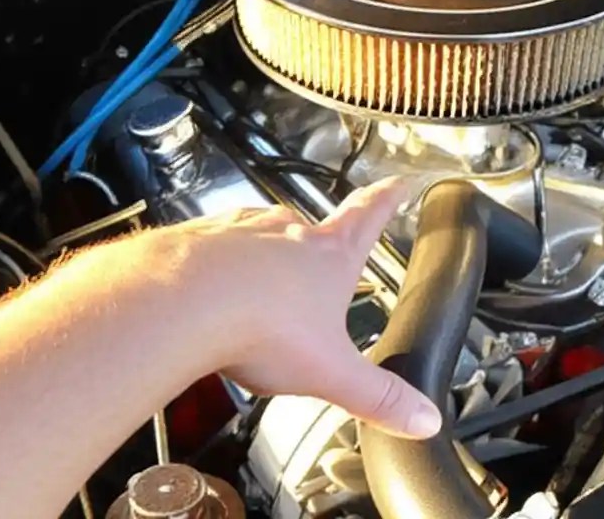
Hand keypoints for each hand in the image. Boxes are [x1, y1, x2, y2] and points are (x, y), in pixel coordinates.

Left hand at [147, 178, 441, 438]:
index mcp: (328, 256)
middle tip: (313, 281)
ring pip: (257, 241)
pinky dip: (213, 273)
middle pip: (309, 231)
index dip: (388, 198)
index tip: (397, 183)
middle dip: (313, 253)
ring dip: (260, 266)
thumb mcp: (331, 372)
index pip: (369, 214)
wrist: (181, 301)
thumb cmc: (256, 324)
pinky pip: (210, 252)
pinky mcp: (194, 242)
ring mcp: (238, 233)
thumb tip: (422, 419)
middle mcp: (285, 232)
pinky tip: (208, 304)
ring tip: (255, 306)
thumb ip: (378, 397)